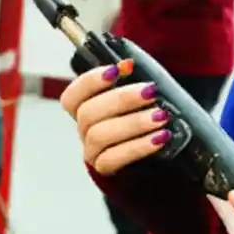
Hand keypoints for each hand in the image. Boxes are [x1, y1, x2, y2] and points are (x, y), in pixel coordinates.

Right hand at [60, 60, 171, 174]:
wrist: (154, 158)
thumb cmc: (142, 117)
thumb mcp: (136, 96)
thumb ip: (130, 81)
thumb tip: (131, 64)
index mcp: (85, 108)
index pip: (73, 94)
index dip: (92, 80)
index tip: (119, 69)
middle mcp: (84, 129)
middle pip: (88, 113)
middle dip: (121, 99)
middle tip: (150, 91)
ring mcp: (92, 150)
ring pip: (100, 135)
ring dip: (133, 123)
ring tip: (160, 116)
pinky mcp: (105, 169)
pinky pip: (114, 158)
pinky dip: (138, 146)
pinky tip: (159, 138)